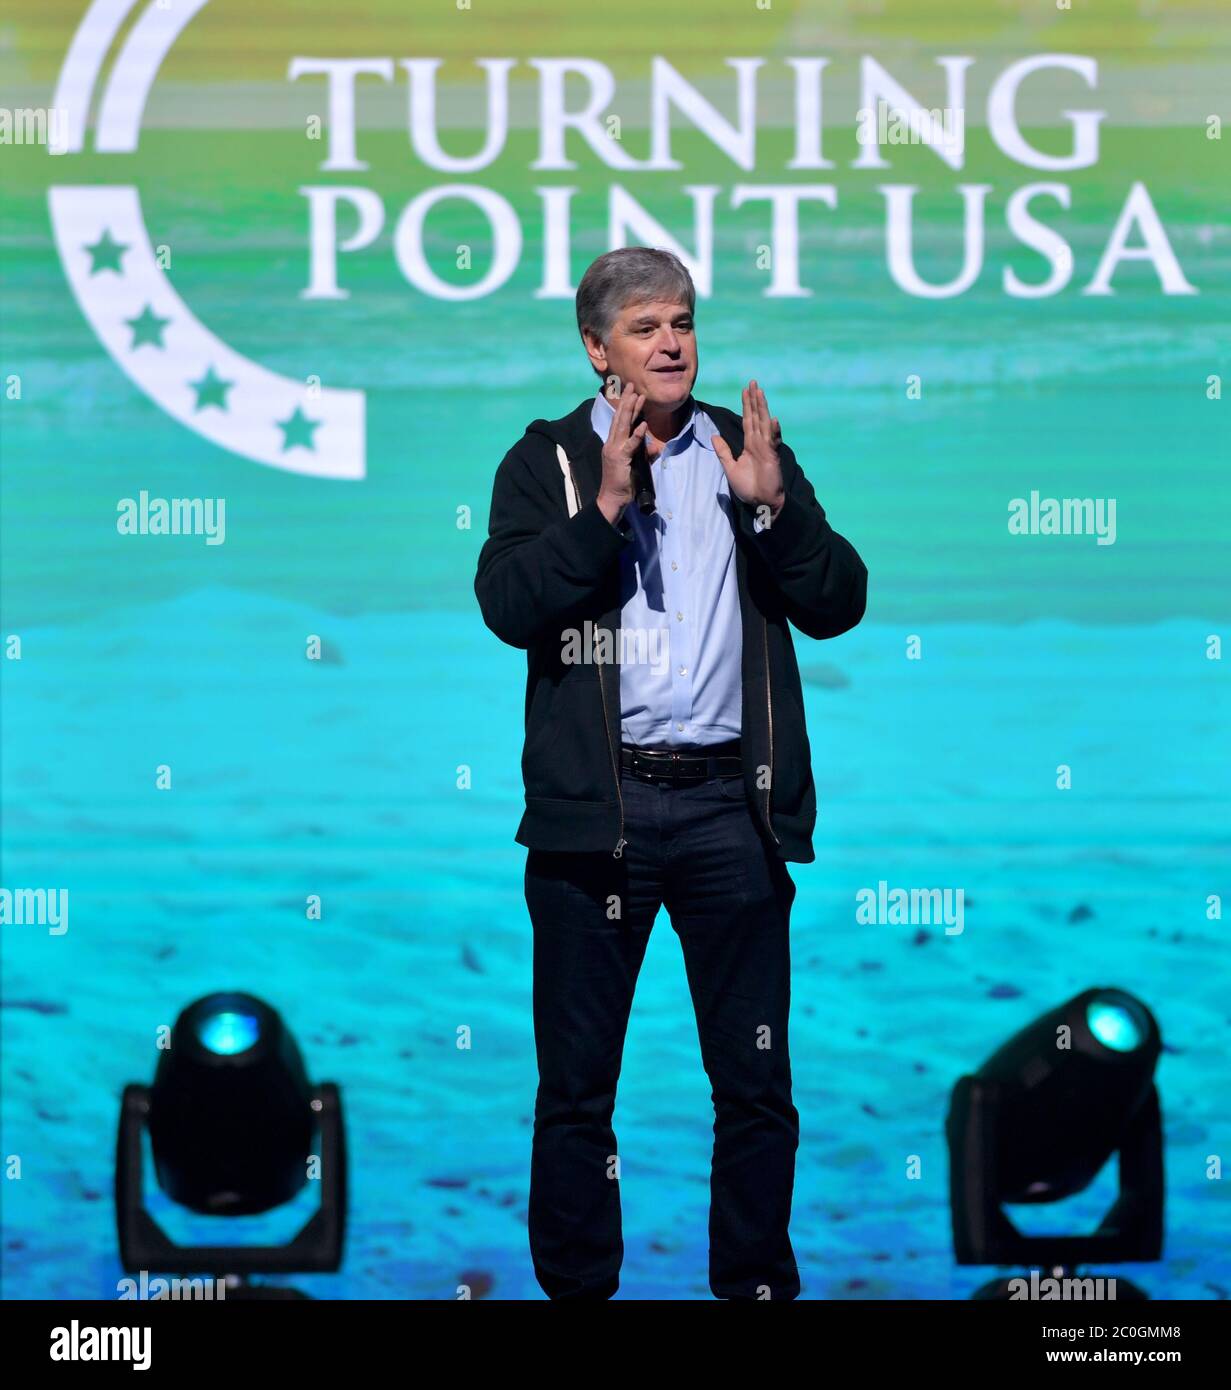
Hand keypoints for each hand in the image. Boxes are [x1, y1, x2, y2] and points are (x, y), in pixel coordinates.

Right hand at [597, 381, 647, 524]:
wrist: (612, 498)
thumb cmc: (623, 484)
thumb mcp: (636, 466)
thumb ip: (644, 454)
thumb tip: (654, 447)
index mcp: (614, 444)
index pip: (621, 422)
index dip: (627, 407)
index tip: (633, 394)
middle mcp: (612, 443)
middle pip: (620, 418)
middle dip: (627, 401)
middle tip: (632, 385)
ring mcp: (614, 450)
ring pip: (623, 426)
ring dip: (630, 410)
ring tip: (636, 396)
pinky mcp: (619, 458)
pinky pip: (630, 445)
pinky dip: (637, 434)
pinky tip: (643, 424)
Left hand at [711, 380, 784, 521]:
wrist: (760, 502)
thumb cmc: (748, 487)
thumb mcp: (730, 467)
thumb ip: (723, 451)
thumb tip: (714, 436)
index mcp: (750, 444)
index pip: (748, 420)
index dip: (747, 405)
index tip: (745, 390)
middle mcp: (759, 443)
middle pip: (756, 417)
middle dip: (754, 400)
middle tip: (753, 383)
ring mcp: (767, 448)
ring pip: (764, 424)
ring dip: (762, 408)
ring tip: (760, 392)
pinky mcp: (772, 457)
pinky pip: (773, 442)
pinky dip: (773, 431)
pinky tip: (772, 419)